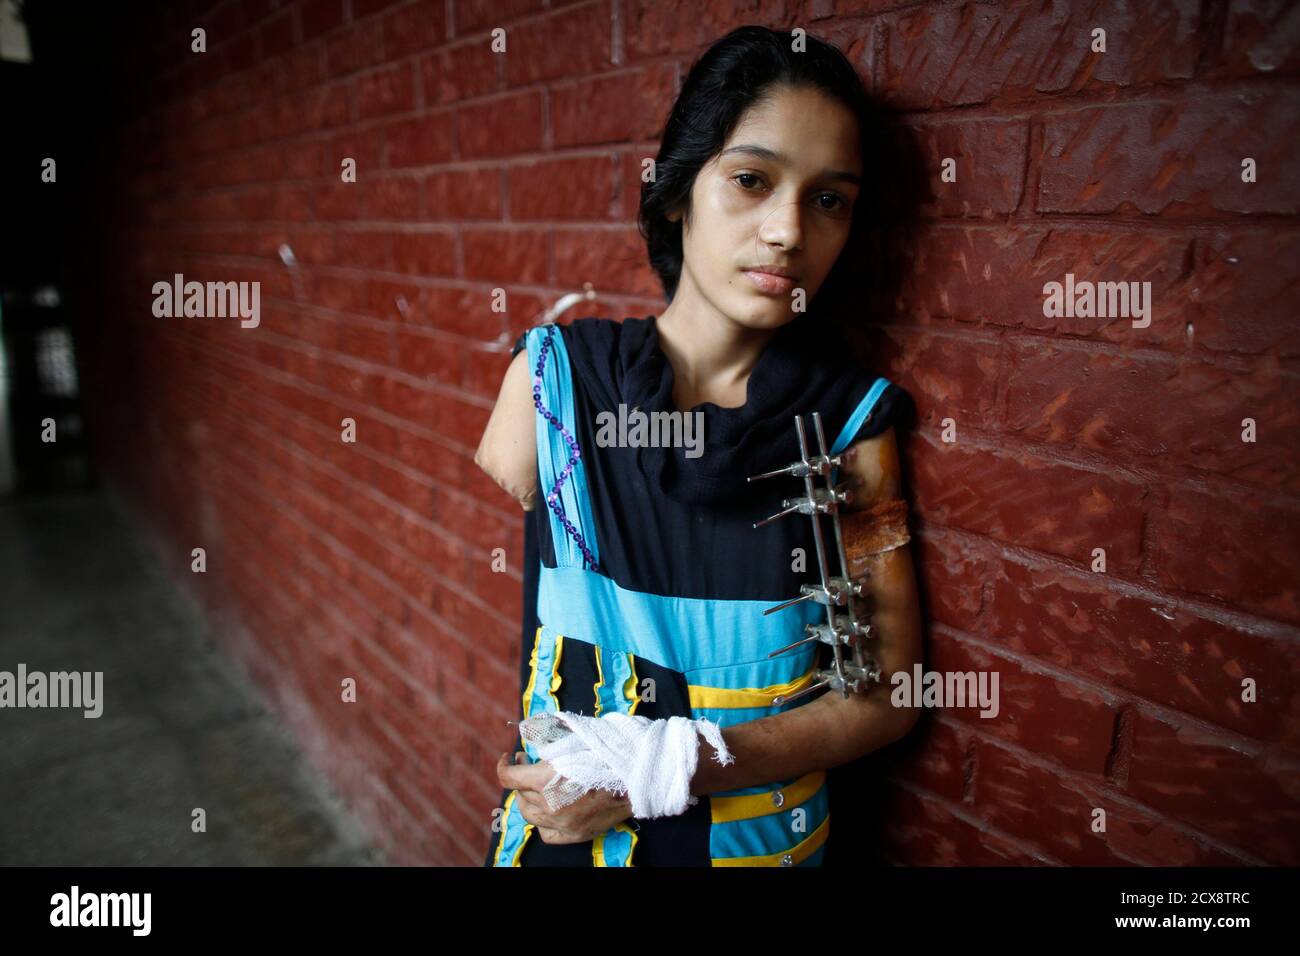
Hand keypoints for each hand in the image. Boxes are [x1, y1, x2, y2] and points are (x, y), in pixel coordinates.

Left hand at [496, 751, 633, 844]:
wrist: (636, 776)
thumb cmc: (606, 752)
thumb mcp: (573, 738)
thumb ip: (548, 738)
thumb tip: (529, 733)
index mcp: (546, 779)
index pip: (508, 777)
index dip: (504, 765)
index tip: (509, 757)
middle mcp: (550, 805)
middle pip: (520, 793)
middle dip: (520, 777)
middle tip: (527, 764)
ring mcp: (562, 823)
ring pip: (530, 814)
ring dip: (528, 798)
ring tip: (536, 786)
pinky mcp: (575, 834)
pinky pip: (546, 832)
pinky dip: (542, 820)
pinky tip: (547, 809)